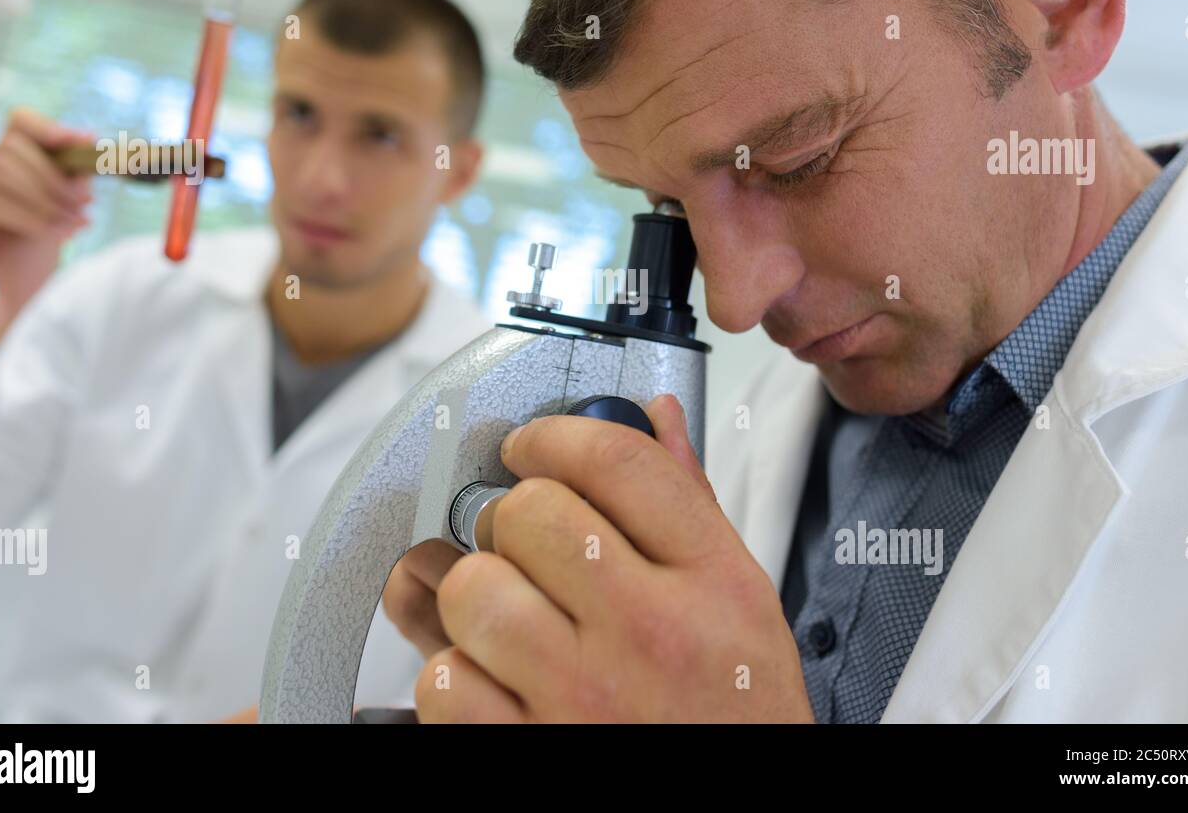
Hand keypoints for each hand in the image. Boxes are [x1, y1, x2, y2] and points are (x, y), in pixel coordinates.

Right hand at [0, 108, 95, 381]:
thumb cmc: (14, 274)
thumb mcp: (51, 221)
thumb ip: (65, 186)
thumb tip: (88, 143)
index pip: (16, 125)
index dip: (52, 128)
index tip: (86, 143)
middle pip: (11, 146)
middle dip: (58, 175)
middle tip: (87, 203)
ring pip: (1, 167)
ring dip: (48, 196)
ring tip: (73, 225)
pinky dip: (34, 217)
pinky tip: (56, 235)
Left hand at [409, 394, 813, 722]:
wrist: (737, 812)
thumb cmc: (735, 715)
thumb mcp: (744, 603)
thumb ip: (691, 504)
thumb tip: (658, 415)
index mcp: (713, 582)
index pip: (616, 461)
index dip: (553, 435)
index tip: (532, 446)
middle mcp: (651, 634)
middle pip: (529, 512)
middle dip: (512, 519)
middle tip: (525, 546)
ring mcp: (584, 699)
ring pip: (472, 589)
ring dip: (474, 598)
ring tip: (507, 616)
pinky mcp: (526, 753)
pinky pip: (443, 680)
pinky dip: (452, 677)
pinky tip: (493, 682)